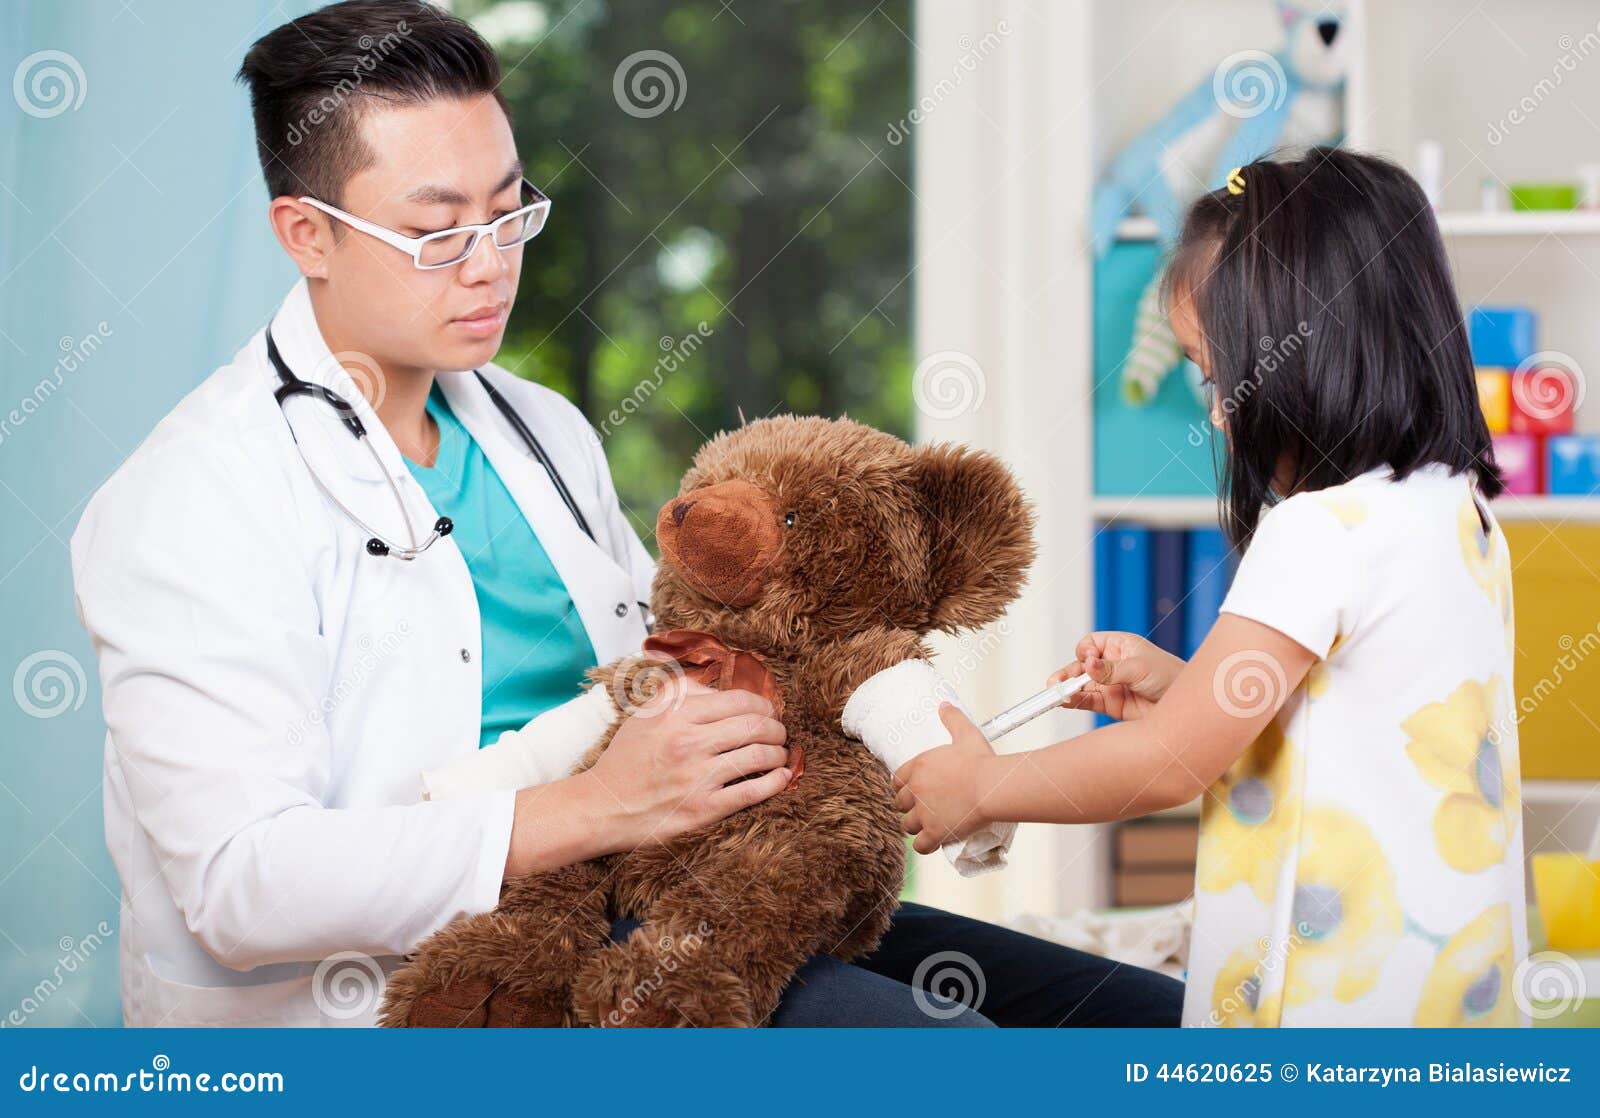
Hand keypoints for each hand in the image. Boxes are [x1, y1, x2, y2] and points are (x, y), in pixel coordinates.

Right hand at [583, 684, 790, 852]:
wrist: (603, 807)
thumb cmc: (626, 760)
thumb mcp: (646, 715)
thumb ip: (681, 694)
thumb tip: (718, 690)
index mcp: (677, 716)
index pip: (739, 700)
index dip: (764, 704)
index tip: (768, 712)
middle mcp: (689, 743)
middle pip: (755, 725)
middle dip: (777, 728)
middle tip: (779, 733)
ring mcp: (698, 777)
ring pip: (759, 756)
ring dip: (778, 754)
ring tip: (779, 755)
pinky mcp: (704, 809)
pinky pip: (752, 792)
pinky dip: (775, 783)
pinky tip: (782, 778)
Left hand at [892, 704, 998, 854]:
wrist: (990, 786)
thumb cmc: (980, 760)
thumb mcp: (965, 734)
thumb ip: (952, 719)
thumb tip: (944, 705)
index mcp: (918, 767)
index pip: (897, 781)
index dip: (903, 787)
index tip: (912, 791)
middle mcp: (916, 791)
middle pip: (900, 804)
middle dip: (908, 807)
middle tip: (922, 809)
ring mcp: (924, 813)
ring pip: (907, 825)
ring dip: (915, 827)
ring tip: (928, 827)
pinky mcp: (934, 832)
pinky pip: (920, 846)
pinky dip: (924, 846)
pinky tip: (931, 844)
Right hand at [1052, 631, 1182, 721]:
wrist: (1188, 709)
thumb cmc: (1172, 678)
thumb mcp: (1141, 668)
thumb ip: (1111, 670)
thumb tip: (1087, 665)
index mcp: (1121, 646)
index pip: (1091, 644)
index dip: (1084, 651)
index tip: (1085, 660)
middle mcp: (1112, 665)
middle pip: (1081, 666)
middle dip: (1069, 673)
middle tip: (1056, 683)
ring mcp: (1111, 685)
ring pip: (1081, 685)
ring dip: (1068, 689)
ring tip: (1058, 694)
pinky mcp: (1111, 705)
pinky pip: (1087, 701)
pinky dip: (1075, 702)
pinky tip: (1066, 702)